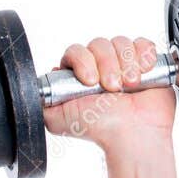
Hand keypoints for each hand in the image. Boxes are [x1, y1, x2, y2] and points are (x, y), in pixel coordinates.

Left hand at [43, 35, 174, 150]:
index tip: (90, 80)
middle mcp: (99, 67)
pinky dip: (144, 55)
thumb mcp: (58, 118)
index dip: (82, 61)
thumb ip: (42, 102)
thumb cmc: (101, 129)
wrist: (133, 135)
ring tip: (130, 86)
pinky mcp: (144, 62)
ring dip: (126, 63)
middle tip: (112, 88)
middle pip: (98, 44)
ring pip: (120, 43)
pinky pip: (143, 44)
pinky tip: (143, 73)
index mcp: (78, 76)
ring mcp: (122, 64)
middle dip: (107, 64)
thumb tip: (34, 90)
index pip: (75, 51)